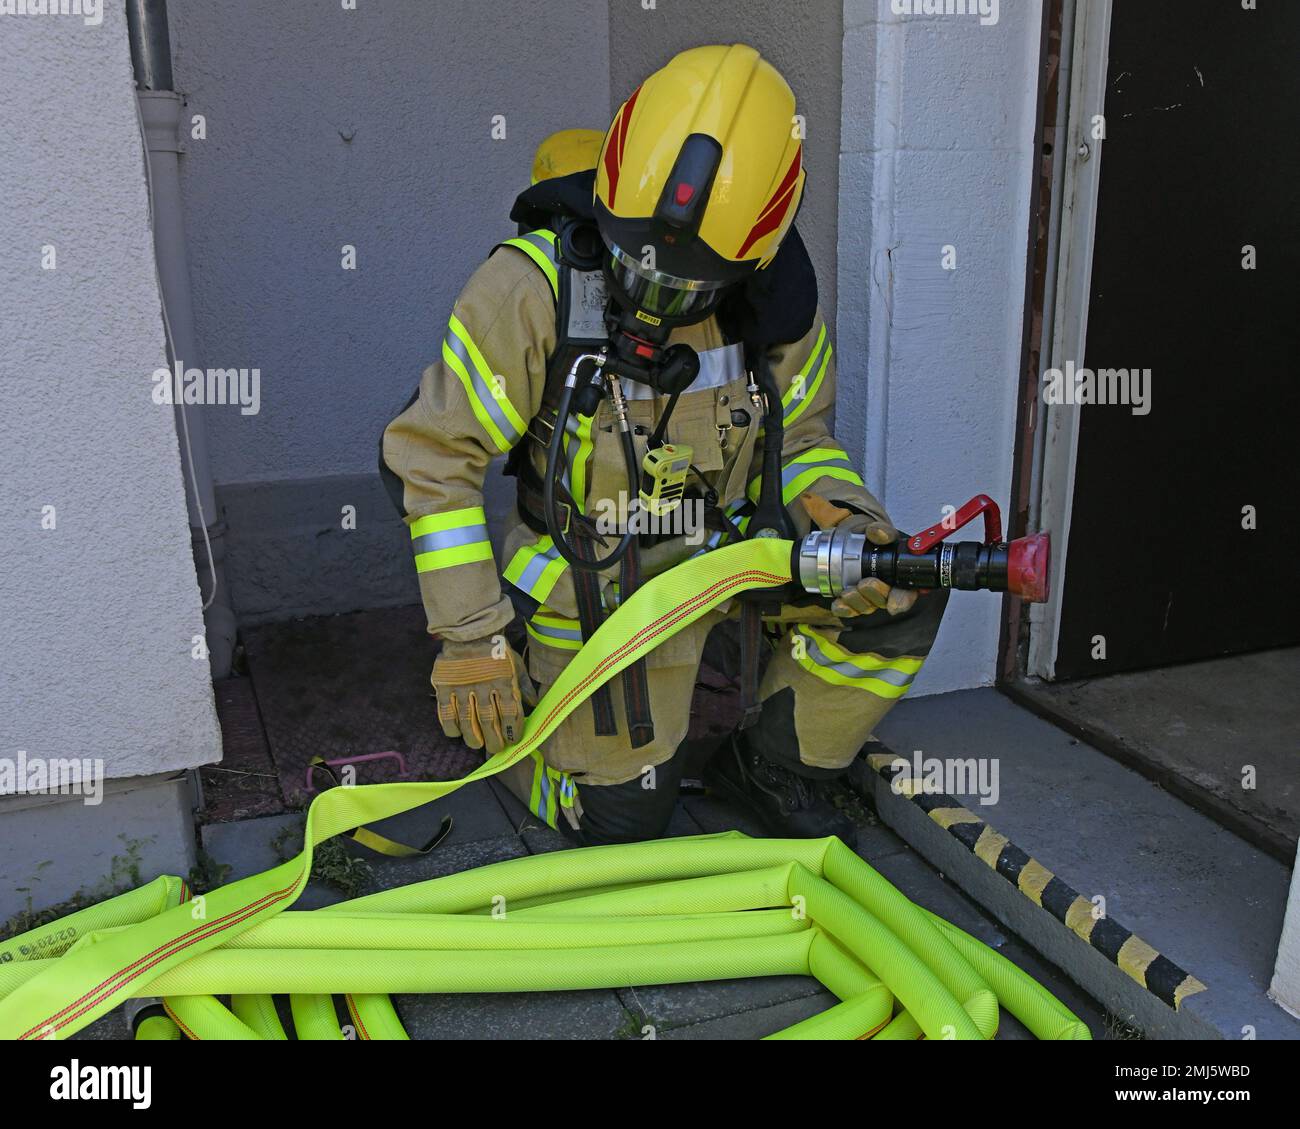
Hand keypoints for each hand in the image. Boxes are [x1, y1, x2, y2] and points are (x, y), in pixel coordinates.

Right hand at [431, 638, 533, 754]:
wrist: (470, 631)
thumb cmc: (496, 649)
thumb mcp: (514, 664)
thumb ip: (523, 686)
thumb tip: (533, 705)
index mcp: (504, 681)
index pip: (510, 713)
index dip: (512, 731)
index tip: (513, 741)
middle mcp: (484, 687)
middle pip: (489, 722)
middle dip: (494, 740)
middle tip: (495, 749)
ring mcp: (463, 688)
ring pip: (468, 721)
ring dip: (473, 737)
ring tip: (477, 744)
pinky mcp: (445, 686)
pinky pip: (446, 713)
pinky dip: (451, 726)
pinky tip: (456, 733)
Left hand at [799, 494, 918, 618]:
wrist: (854, 539)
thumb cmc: (873, 540)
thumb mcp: (880, 532)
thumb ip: (883, 531)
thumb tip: (877, 533)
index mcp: (899, 576)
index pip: (907, 593)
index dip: (902, 601)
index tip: (894, 604)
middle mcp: (886, 589)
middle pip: (884, 601)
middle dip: (875, 595)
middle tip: (866, 583)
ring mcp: (869, 596)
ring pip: (866, 606)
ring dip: (857, 601)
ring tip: (849, 591)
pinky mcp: (852, 600)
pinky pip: (849, 609)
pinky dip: (843, 608)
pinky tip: (838, 603)